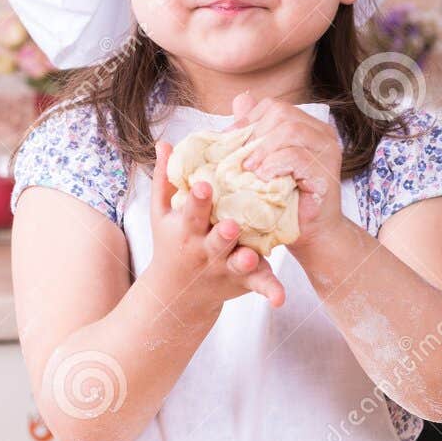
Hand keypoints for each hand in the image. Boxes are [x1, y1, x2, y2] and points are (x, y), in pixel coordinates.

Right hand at [146, 138, 285, 311]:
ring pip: (237, 264)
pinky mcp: (243, 281)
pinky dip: (269, 291)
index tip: (204, 185)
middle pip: (216, 241)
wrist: (177, 295)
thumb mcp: (162, 214)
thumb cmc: (171, 243)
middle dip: (222, 234)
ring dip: (244, 261)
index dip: (198, 199)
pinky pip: (258, 285)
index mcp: (187, 231)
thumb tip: (164, 142)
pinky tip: (279, 298)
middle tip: (230, 225)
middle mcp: (205, 250)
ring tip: (251, 257)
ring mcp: (225, 267)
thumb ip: (166, 179)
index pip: (192, 212)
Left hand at [228, 90, 344, 251]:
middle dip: (255, 135)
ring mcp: (327, 150)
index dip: (248, 121)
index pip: (274, 107)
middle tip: (240, 160)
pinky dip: (274, 164)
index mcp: (307, 126)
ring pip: (290, 129)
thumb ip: (254, 132)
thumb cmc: (286, 201)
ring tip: (250, 169)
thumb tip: (240, 99)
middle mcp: (321, 133)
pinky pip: (296, 155)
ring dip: (263, 149)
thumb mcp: (264, 163)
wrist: (310, 235)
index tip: (230, 144)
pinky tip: (264, 177)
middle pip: (282, 113)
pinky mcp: (327, 170)